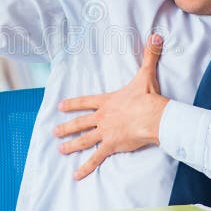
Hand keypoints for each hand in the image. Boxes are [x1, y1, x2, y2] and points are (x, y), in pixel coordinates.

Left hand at [54, 34, 168, 179]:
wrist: (154, 116)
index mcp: (107, 101)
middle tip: (54, 132)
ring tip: (60, 150)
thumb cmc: (149, 96)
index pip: (85, 102)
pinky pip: (96, 158)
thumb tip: (155, 35)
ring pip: (83, 140)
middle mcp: (102, 117)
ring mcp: (105, 132)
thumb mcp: (146, 74)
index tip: (61, 106)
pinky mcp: (111, 145)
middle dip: (66, 127)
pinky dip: (86, 167)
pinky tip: (76, 175)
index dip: (72, 104)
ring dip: (71, 145)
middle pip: (80, 123)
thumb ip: (149, 55)